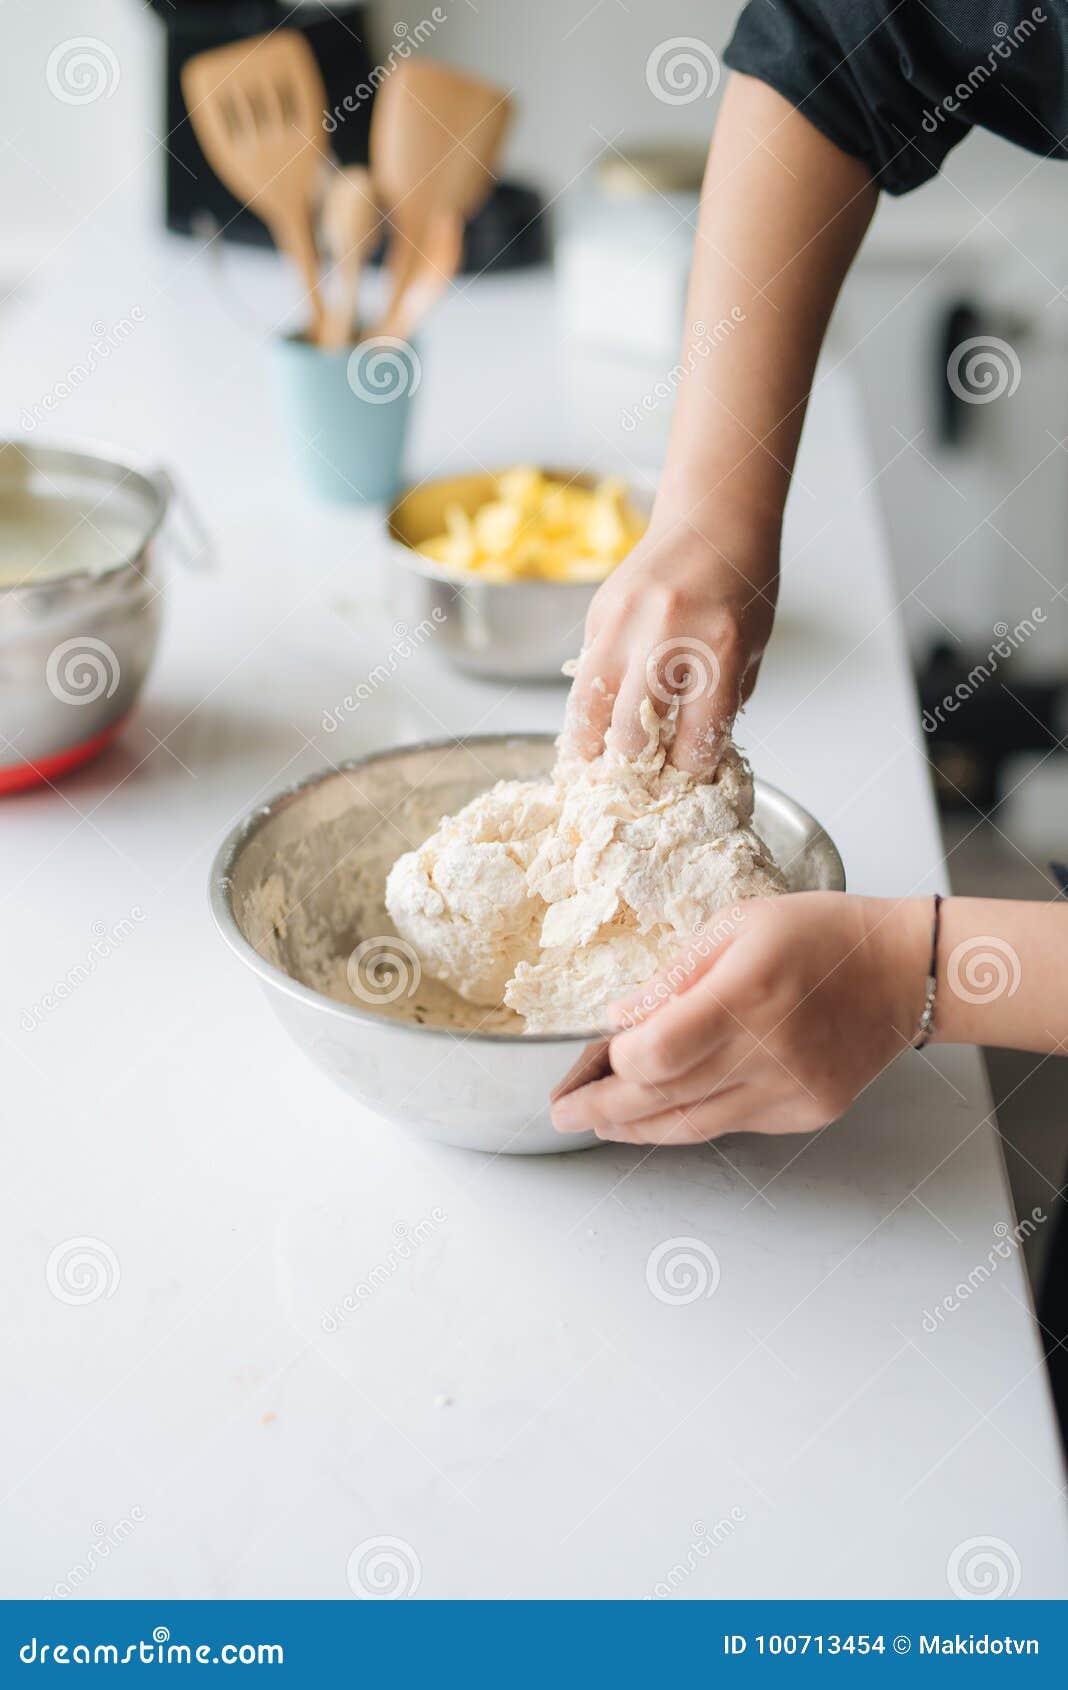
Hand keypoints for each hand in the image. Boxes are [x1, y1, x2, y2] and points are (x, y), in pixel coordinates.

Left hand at [551, 893, 930, 1144]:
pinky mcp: (807, 1111)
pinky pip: (730, 1125)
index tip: (592, 1054)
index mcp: (746, 992)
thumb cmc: (820, 934)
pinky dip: (689, 1119)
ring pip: (692, 1126)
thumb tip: (618, 1020)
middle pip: (662, 1098)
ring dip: (636, 1128)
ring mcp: (790, 1089)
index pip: (656, 1053)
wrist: (905, 969)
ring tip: (598, 1123)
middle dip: (602, 1110)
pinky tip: (661, 1112)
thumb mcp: (737, 925)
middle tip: (563, 1110)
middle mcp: (769, 1050)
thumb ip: (674, 976)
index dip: (613, 1063)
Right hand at [562, 517, 777, 775]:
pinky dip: (586, 711)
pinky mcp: (598, 615)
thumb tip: (692, 758)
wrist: (714, 515)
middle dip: (633, 774)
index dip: (687, 775)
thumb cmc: (742, 582)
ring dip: (590, 752)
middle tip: (633, 795)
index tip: (682, 791)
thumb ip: (722, 703)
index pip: (693, 741)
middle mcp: (666, 639)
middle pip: (632, 735)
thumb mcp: (751, 648)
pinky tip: (589, 732)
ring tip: (590, 778)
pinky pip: (583, 677)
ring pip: (589, 711)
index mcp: (718, 651)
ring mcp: (623, 625)